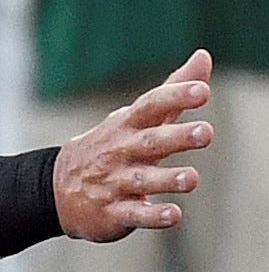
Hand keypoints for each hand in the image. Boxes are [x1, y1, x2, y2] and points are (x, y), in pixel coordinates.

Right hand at [49, 58, 212, 239]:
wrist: (57, 189)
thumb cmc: (112, 146)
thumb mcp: (138, 117)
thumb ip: (173, 91)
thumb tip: (204, 55)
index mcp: (128, 126)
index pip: (151, 106)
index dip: (175, 97)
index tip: (202, 90)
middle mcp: (121, 152)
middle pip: (150, 142)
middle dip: (177, 137)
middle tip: (207, 132)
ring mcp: (115, 182)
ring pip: (142, 180)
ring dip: (167, 179)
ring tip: (192, 178)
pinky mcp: (114, 212)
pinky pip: (135, 214)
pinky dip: (152, 215)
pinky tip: (174, 215)